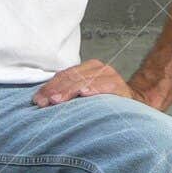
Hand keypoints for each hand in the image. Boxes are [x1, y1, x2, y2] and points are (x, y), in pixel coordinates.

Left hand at [33, 59, 147, 107]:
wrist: (134, 104)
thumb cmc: (105, 101)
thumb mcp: (85, 93)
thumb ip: (68, 92)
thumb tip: (41, 100)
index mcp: (87, 68)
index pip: (64, 75)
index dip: (49, 87)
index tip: (37, 100)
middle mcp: (97, 68)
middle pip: (72, 77)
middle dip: (56, 90)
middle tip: (44, 102)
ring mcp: (109, 75)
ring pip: (85, 81)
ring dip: (70, 91)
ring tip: (57, 100)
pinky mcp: (120, 86)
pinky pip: (105, 86)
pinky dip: (94, 89)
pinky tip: (84, 93)